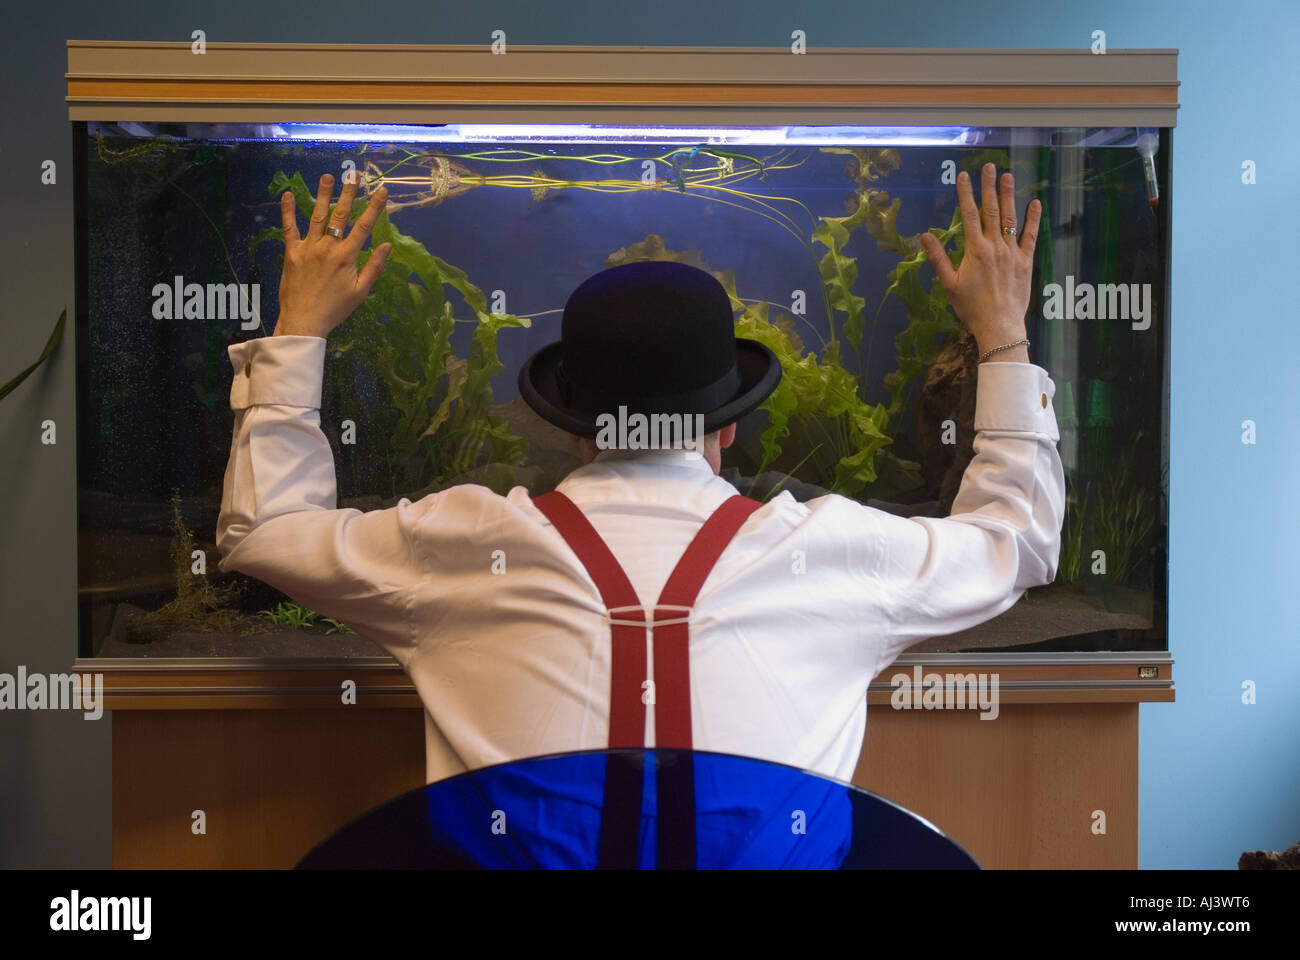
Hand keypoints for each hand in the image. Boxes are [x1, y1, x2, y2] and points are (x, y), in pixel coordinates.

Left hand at [273, 173, 391, 338]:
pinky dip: (288, 211)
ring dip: (322, 194)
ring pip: (317, 215)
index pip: (364, 226)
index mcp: (347, 257)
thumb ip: (374, 267)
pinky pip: (289, 228)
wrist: (304, 321)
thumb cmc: (335, 309)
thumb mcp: (360, 292)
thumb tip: (388, 245)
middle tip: (354, 174)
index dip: (375, 207)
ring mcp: (308, 247)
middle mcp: (328, 247)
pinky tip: (287, 194)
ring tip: (327, 176)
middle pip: (341, 215)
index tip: (382, 190)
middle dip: (349, 193)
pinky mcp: (292, 252)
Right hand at [920, 163, 1040, 354]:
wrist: (999, 325)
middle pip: (990, 210)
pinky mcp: (1026, 261)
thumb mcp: (949, 284)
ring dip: (1009, 195)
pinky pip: (1030, 236)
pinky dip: (1033, 219)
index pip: (969, 214)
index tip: (963, 175)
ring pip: (1010, 218)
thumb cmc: (971, 308)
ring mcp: (1012, 252)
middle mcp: (994, 246)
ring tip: (1008, 176)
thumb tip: (925, 236)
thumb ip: (939, 258)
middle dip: (988, 186)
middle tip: (988, 166)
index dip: (965, 193)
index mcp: (974, 250)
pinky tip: (1034, 203)